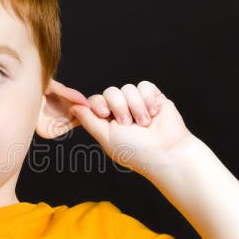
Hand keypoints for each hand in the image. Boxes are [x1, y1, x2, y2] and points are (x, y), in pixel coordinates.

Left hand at [68, 81, 193, 174]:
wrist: (166, 152)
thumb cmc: (136, 151)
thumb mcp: (106, 137)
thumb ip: (89, 120)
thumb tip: (73, 106)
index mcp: (108, 120)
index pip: (95, 101)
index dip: (98, 104)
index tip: (105, 114)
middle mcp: (122, 110)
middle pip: (111, 92)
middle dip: (119, 107)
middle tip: (128, 124)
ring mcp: (138, 103)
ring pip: (128, 88)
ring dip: (136, 107)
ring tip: (145, 123)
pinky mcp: (154, 97)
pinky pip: (144, 86)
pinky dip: (148, 99)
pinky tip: (154, 113)